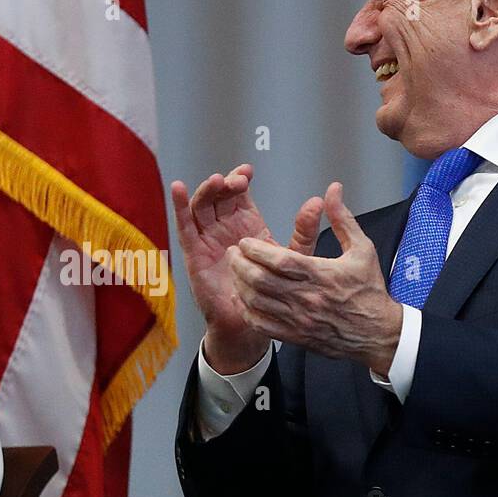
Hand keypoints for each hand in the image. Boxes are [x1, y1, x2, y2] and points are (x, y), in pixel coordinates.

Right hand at [171, 165, 324, 373]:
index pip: (238, 194)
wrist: (250, 324)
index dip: (239, 179)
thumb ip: (303, 230)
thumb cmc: (269, 292)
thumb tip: (318, 203)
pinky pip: (185, 227)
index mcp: (247, 225)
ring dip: (206, 191)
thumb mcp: (292, 257)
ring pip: (201, 207)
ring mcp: (208, 239)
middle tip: (236, 182)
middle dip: (225, 183)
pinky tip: (179, 189)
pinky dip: (180, 207)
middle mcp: (224, 229)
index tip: (247, 173)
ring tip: (216, 182)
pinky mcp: (195, 254)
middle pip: (218, 196)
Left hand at [229, 182, 402, 374]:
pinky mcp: (295, 336)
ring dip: (240, 285)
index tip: (245, 242)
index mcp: (322, 275)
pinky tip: (244, 298)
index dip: (256, 250)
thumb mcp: (362, 248)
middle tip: (233, 254)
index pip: (280, 261)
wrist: (378, 334)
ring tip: (235, 271)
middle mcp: (307, 298)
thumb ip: (343, 218)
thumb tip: (333, 190)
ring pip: (257, 302)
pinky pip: (262, 324)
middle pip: (261, 281)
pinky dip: (247, 310)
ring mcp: (299, 320)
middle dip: (240, 265)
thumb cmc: (369, 291)